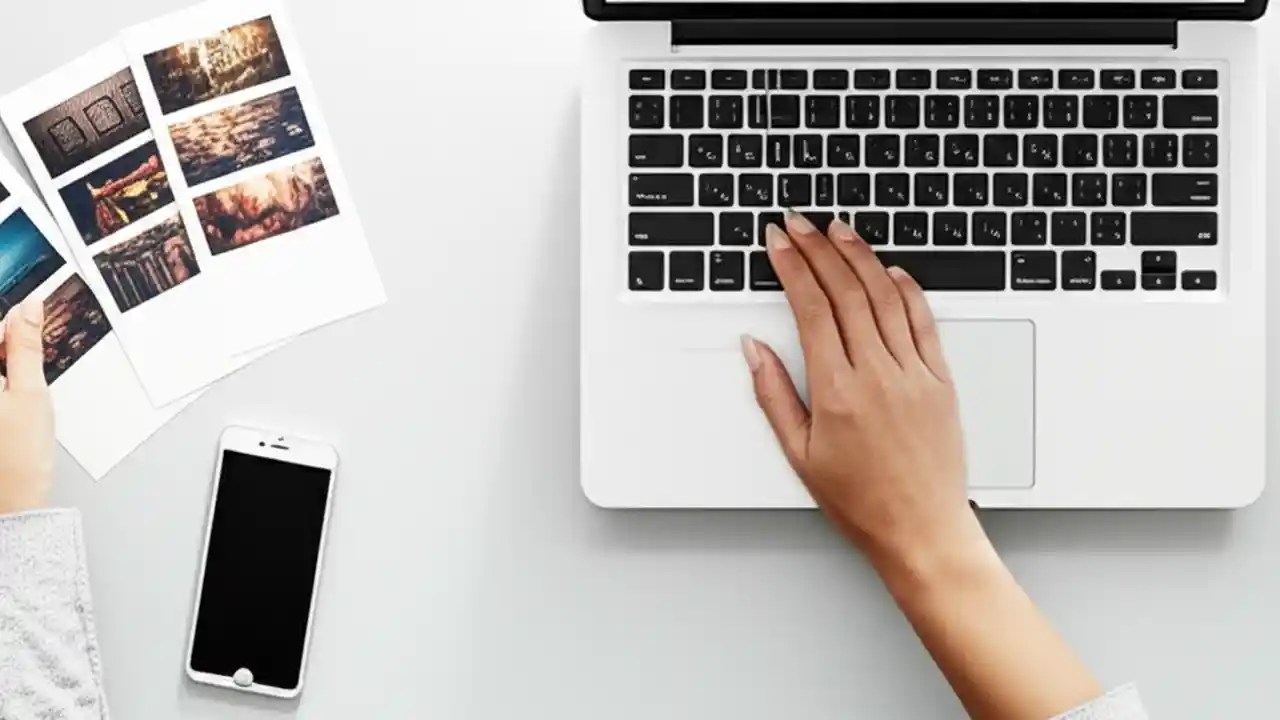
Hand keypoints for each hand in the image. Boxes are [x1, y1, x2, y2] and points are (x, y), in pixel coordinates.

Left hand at [0, 299, 54, 514]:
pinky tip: (5, 412)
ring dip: (4, 374)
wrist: (11, 503)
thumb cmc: (19, 459)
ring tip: (15, 403)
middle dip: (6, 355)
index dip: (11, 330)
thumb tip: (28, 307)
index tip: (27, 326)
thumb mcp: (31, 392)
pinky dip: (0, 391)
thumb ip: (26, 345)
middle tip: (21, 375)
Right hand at [741, 213, 984, 573]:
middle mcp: (877, 375)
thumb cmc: (860, 501)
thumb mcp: (798, 454)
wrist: (921, 530)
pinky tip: (890, 270)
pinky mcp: (940, 380)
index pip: (810, 309)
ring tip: (839, 230)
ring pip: (885, 296)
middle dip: (818, 249)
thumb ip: (773, 394)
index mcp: (837, 391)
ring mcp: (913, 374)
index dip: (791, 267)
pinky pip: (922, 321)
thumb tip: (755, 348)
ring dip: (859, 257)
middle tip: (800, 224)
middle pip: (846, 292)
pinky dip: (906, 289)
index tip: (778, 242)